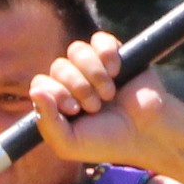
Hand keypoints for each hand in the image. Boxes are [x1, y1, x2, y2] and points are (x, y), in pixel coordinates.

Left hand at [27, 30, 183, 165]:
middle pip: (58, 66)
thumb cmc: (108, 143)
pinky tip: (116, 71)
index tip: (73, 110)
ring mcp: (94, 67)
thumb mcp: (69, 144)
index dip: (54, 93)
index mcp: (60, 101)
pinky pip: (99, 39)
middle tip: (95, 106)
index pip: (41, 83)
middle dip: (76, 87)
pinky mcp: (115, 54)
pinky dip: (106, 53)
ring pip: (76, 50)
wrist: (148, 134)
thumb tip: (35, 90)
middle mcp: (74, 82)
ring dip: (92, 73)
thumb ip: (46, 123)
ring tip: (109, 93)